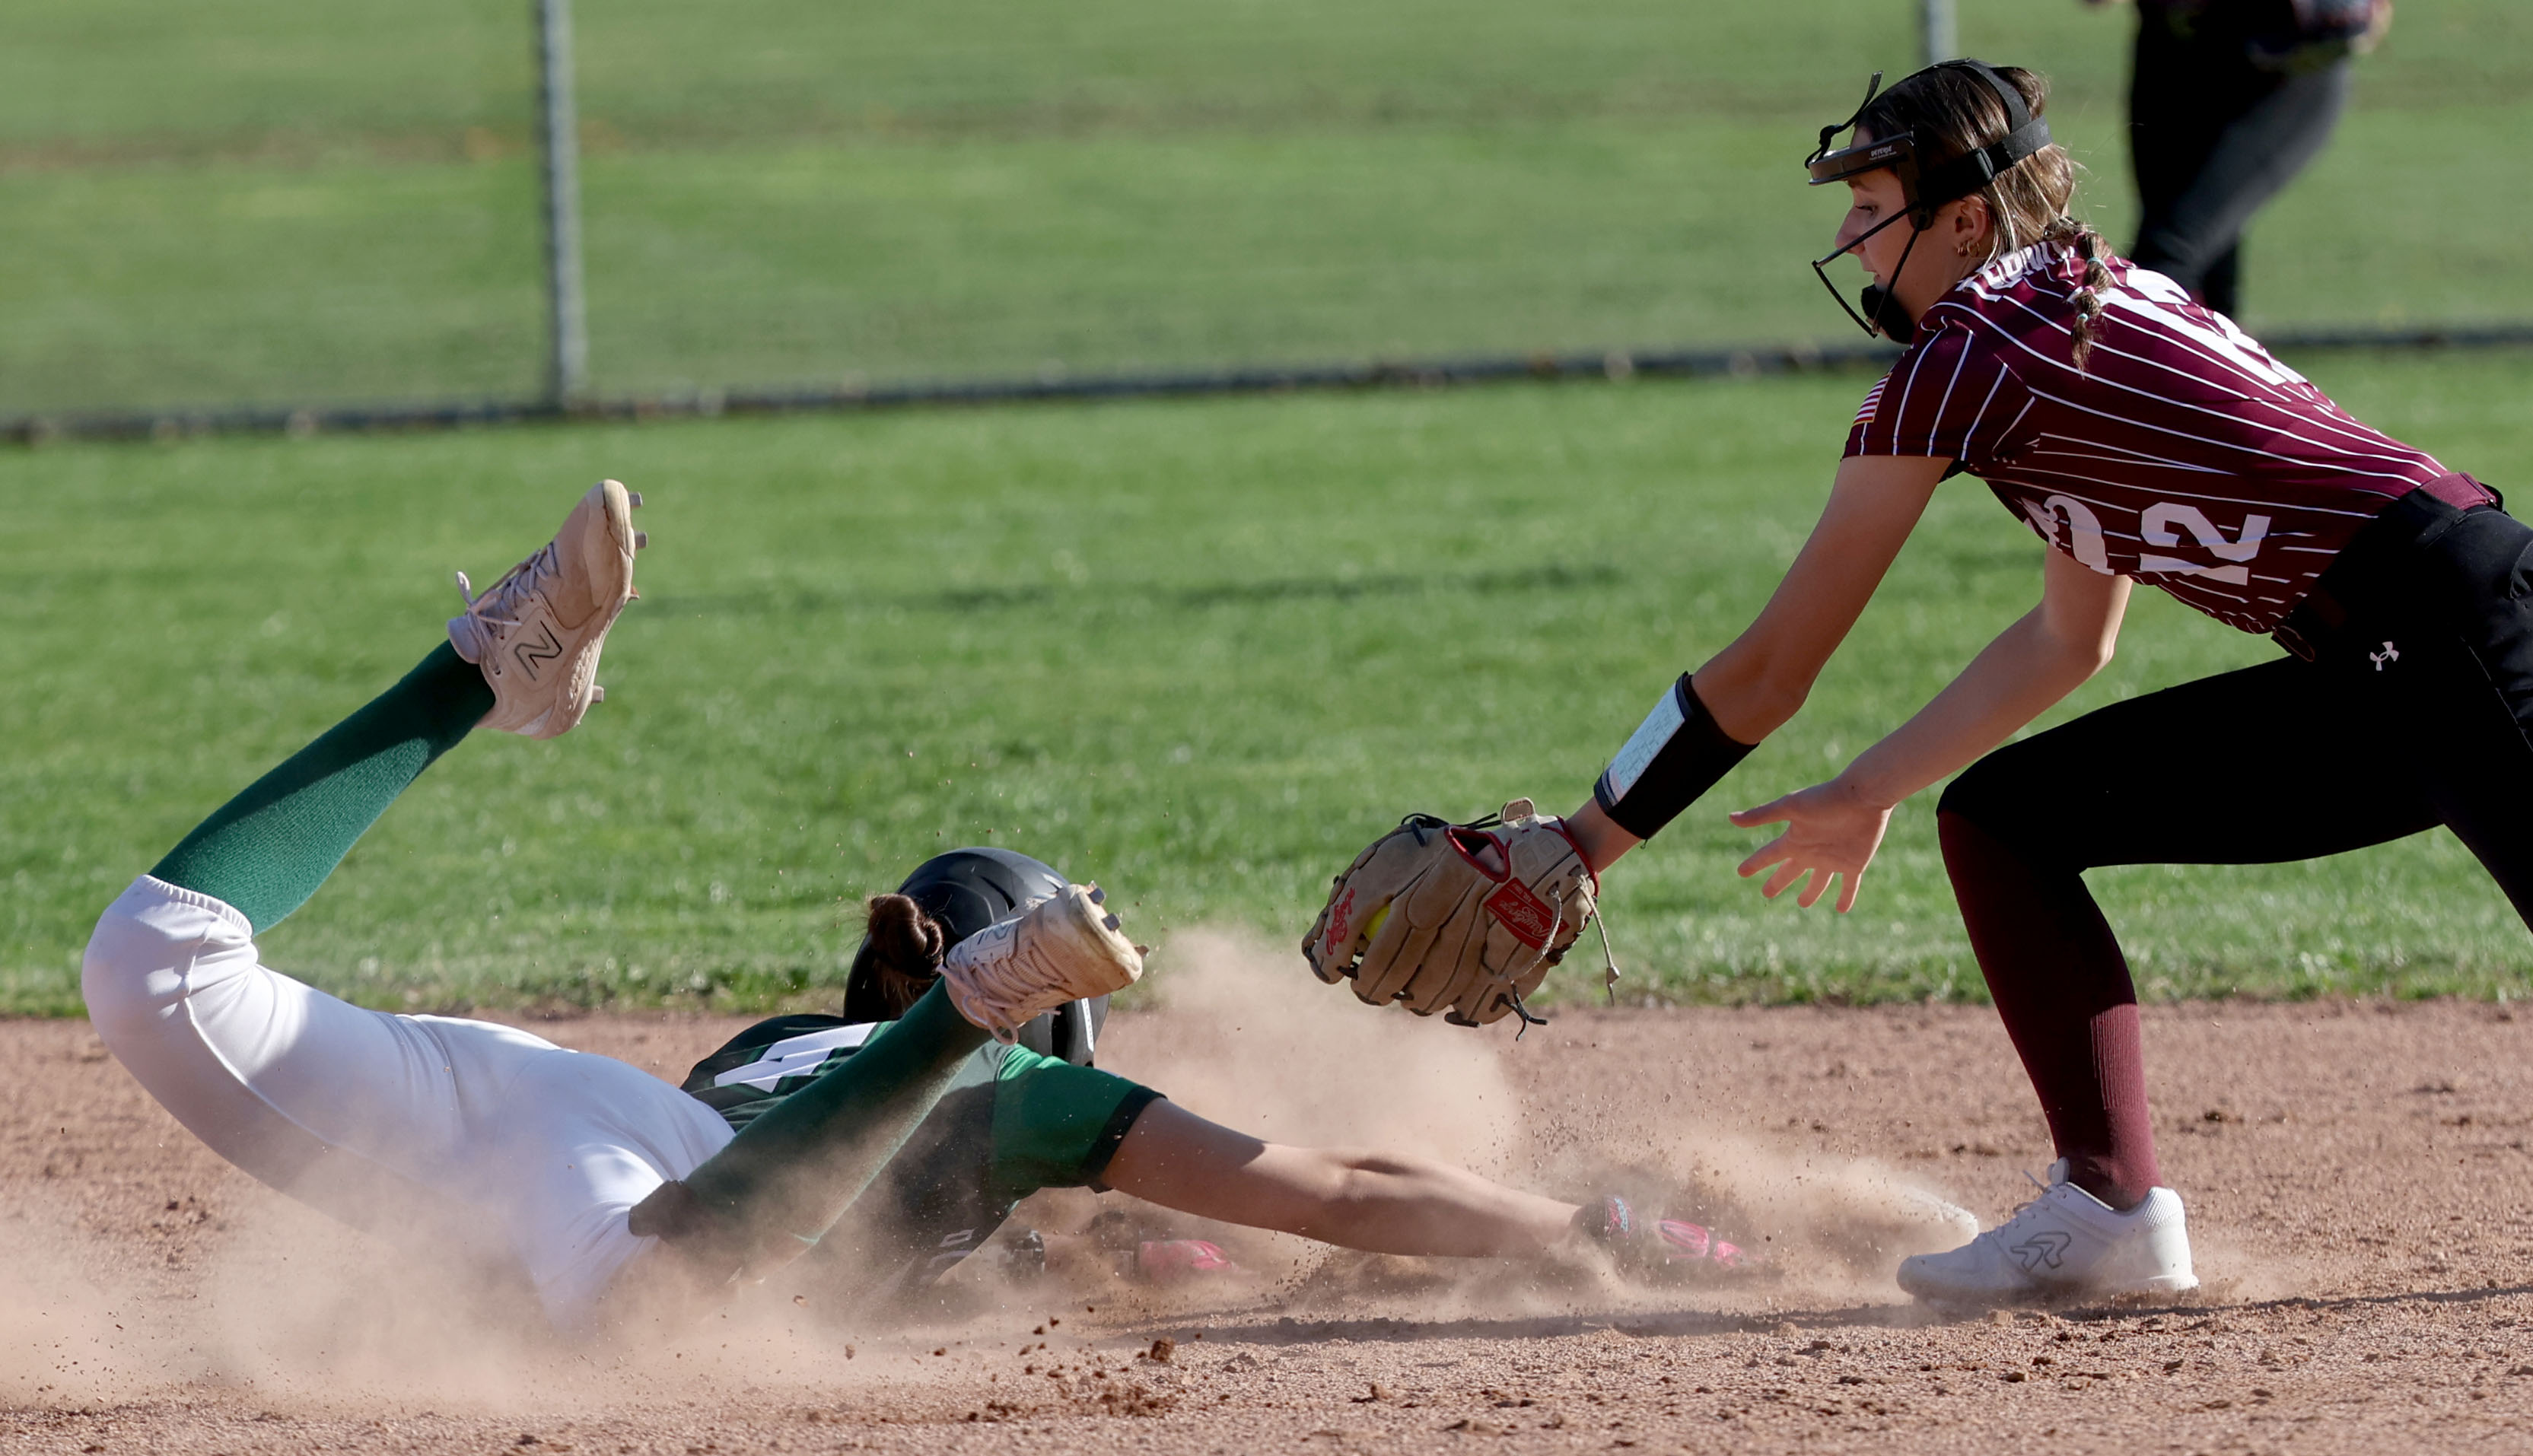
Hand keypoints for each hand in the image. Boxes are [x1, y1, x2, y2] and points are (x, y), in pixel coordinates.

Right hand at [1726, 777, 1892, 912]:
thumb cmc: (1825, 799)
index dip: (1755, 863)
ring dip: (1811, 893)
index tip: (1741, 872)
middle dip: (1778, 882)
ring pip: (1819, 881)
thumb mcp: (1790, 807)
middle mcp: (1812, 851)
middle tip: (1767, 893)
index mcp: (1795, 839)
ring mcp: (1833, 859)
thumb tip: (1731, 818)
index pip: (1769, 855)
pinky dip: (1846, 897)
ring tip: (1803, 904)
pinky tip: (1842, 910)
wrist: (1863, 796)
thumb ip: (1762, 815)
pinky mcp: (1855, 863)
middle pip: (1791, 871)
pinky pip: (1849, 885)